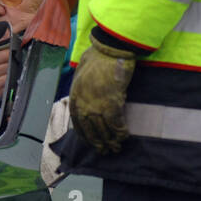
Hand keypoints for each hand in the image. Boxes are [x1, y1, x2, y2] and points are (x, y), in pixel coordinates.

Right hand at [0, 48, 9, 108]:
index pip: (5, 53)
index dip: (11, 49)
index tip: (14, 47)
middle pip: (10, 62)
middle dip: (14, 59)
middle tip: (16, 56)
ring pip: (12, 73)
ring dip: (14, 69)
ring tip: (14, 66)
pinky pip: (9, 86)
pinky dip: (12, 81)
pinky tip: (11, 78)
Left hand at [69, 36, 136, 153]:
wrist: (109, 49)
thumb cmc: (98, 58)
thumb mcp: (82, 75)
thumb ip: (83, 89)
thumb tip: (87, 96)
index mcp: (75, 97)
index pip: (78, 124)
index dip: (85, 136)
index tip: (91, 143)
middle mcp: (83, 105)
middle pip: (90, 131)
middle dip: (98, 143)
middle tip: (105, 151)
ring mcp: (96, 106)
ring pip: (104, 130)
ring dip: (111, 141)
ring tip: (117, 147)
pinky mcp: (111, 104)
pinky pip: (116, 124)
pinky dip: (121, 132)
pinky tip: (125, 135)